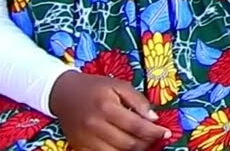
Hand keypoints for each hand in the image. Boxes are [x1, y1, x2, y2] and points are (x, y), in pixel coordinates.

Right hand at [49, 71, 169, 150]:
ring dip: (133, 150)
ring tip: (142, 141)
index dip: (154, 132)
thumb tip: (154, 119)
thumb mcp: (119, 85)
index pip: (136, 126)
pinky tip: (125, 146)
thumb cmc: (95, 87)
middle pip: (128, 143)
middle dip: (146, 142)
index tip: (166, 133)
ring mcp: (85, 139)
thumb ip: (138, 101)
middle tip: (155, 137)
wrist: (63, 93)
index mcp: (106, 107)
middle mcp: (94, 126)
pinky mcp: (79, 147)